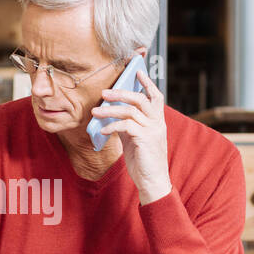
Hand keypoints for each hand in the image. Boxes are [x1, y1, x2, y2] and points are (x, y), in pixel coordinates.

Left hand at [93, 68, 171, 204]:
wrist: (152, 182)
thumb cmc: (143, 162)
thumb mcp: (135, 140)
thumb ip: (127, 126)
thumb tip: (111, 115)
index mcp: (157, 121)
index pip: (156, 96)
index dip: (148, 83)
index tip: (137, 71)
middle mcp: (157, 123)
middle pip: (141, 99)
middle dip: (122, 92)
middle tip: (104, 92)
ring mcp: (153, 131)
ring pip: (131, 111)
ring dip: (111, 109)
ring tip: (95, 111)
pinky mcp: (145, 140)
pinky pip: (126, 126)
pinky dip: (112, 126)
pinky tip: (102, 130)